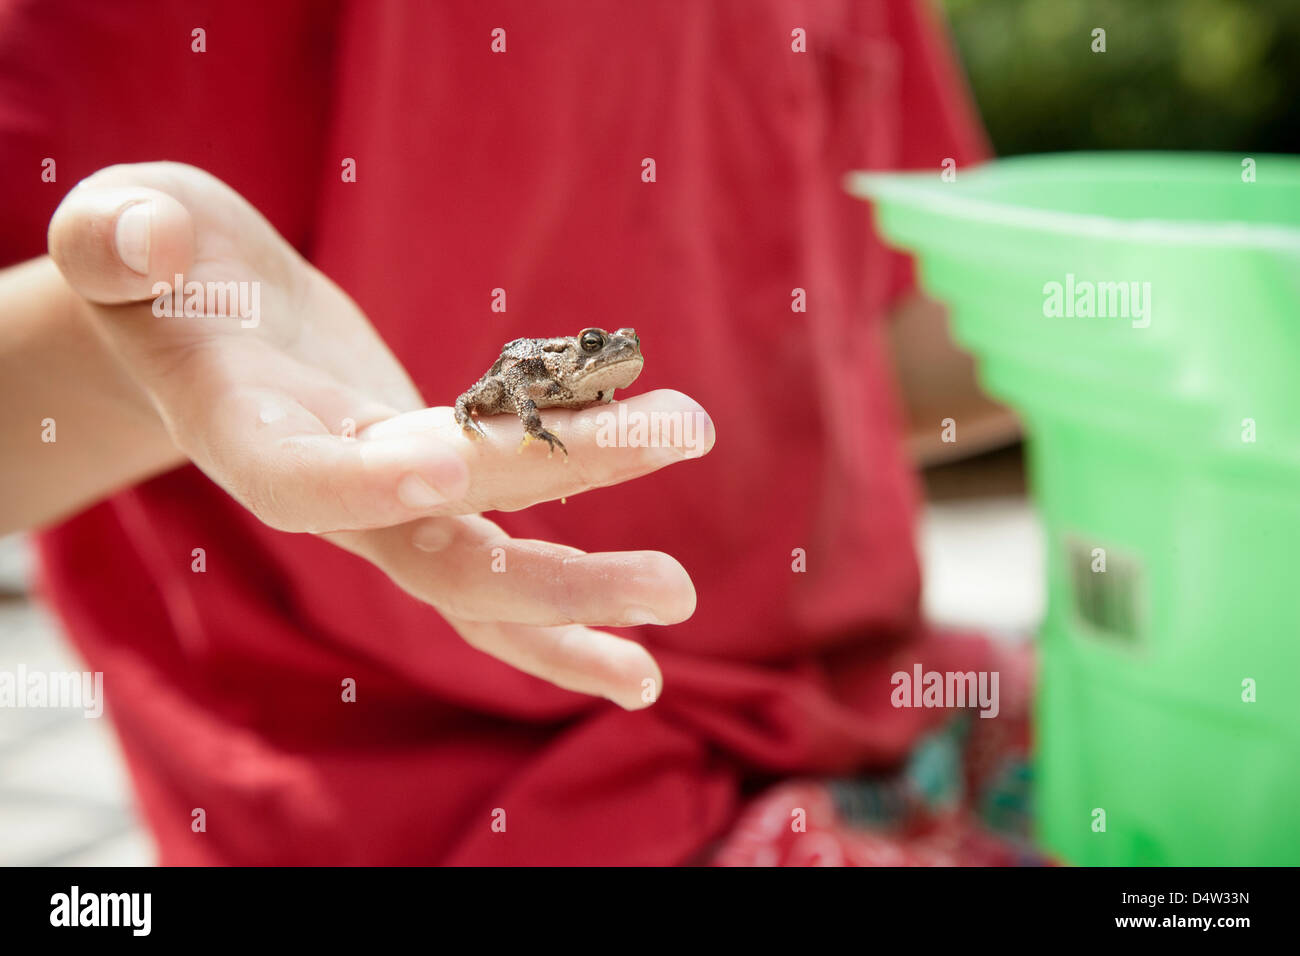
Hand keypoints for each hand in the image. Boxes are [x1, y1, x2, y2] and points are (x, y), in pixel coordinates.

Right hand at [48, 162, 712, 708]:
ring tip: (678, 605)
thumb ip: (115, 239)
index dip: (363, 483)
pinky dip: (571, 576)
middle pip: (435, 552)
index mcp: (246, 435)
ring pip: (480, 574)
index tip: (443, 468)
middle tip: (674, 584)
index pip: (304, 479)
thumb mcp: (117, 227)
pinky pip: (503, 538)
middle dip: (551, 572)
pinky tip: (646, 613)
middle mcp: (326, 490)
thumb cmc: (158, 263)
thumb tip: (146, 241)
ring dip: (583, 595)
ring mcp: (383, 498)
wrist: (203, 317)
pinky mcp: (431, 478)